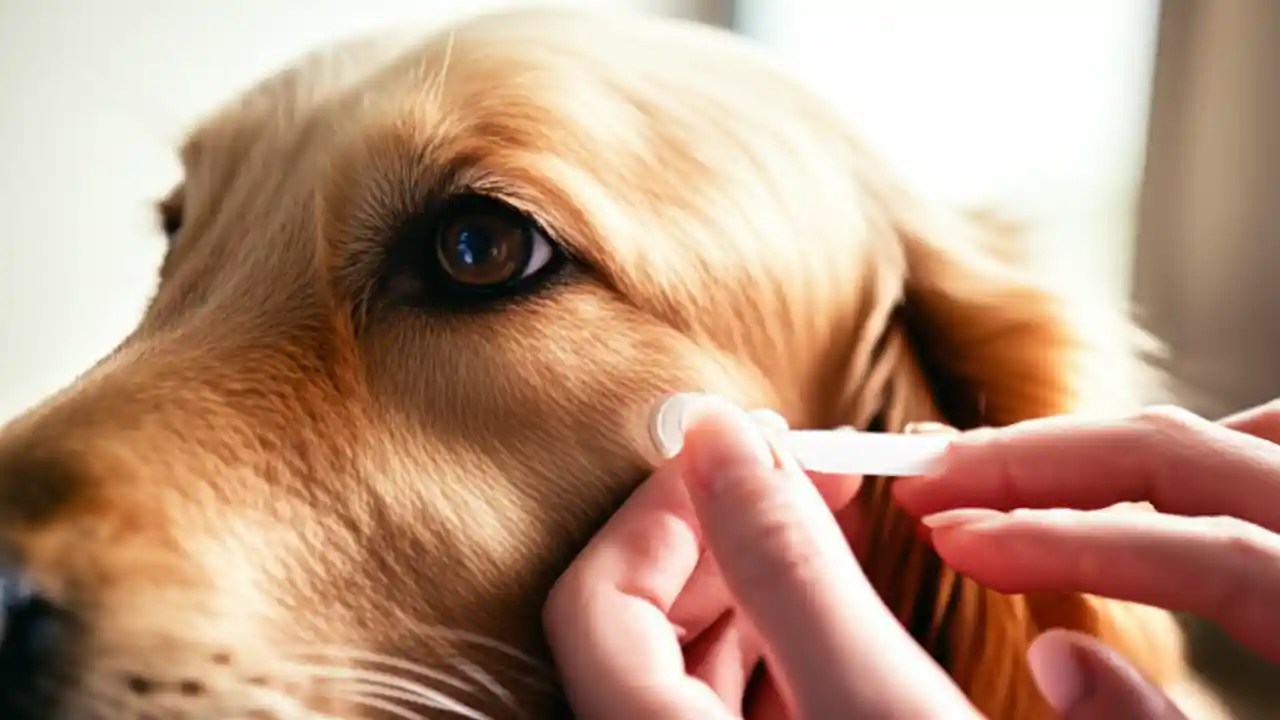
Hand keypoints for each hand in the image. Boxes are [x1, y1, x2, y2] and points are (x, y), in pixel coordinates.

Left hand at [543, 398, 979, 718]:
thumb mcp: (875, 701)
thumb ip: (787, 569)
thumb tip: (719, 433)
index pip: (598, 594)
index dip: (668, 503)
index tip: (747, 443)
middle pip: (644, 617)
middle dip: (728, 526)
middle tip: (812, 467)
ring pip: (696, 654)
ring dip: (761, 573)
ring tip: (833, 512)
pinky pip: (744, 692)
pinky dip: (787, 633)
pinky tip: (842, 598)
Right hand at [895, 400, 1279, 716]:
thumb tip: (1057, 660)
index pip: (1210, 551)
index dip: (1067, 541)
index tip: (951, 540)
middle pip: (1184, 453)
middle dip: (1041, 460)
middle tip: (930, 477)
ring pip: (1235, 423)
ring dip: (1105, 437)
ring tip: (996, 460)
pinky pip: (1261, 447)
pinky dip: (1181, 444)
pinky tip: (1108, 464)